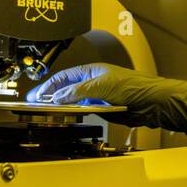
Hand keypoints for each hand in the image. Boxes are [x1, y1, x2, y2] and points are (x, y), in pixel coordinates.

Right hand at [25, 63, 186, 132]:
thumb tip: (58, 96)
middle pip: (66, 89)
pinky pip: (84, 110)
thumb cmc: (132, 86)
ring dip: (61, 105)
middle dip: (51, 95)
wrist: (151, 102)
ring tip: (47, 111)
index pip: (63, 77)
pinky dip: (73, 113)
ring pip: (73, 101)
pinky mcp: (103, 108)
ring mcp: (97, 96)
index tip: (36, 94)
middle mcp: (93, 83)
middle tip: (36, 103)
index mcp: (91, 71)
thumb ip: (77, 92)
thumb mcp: (100, 86)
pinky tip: (67, 116)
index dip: (48, 86)